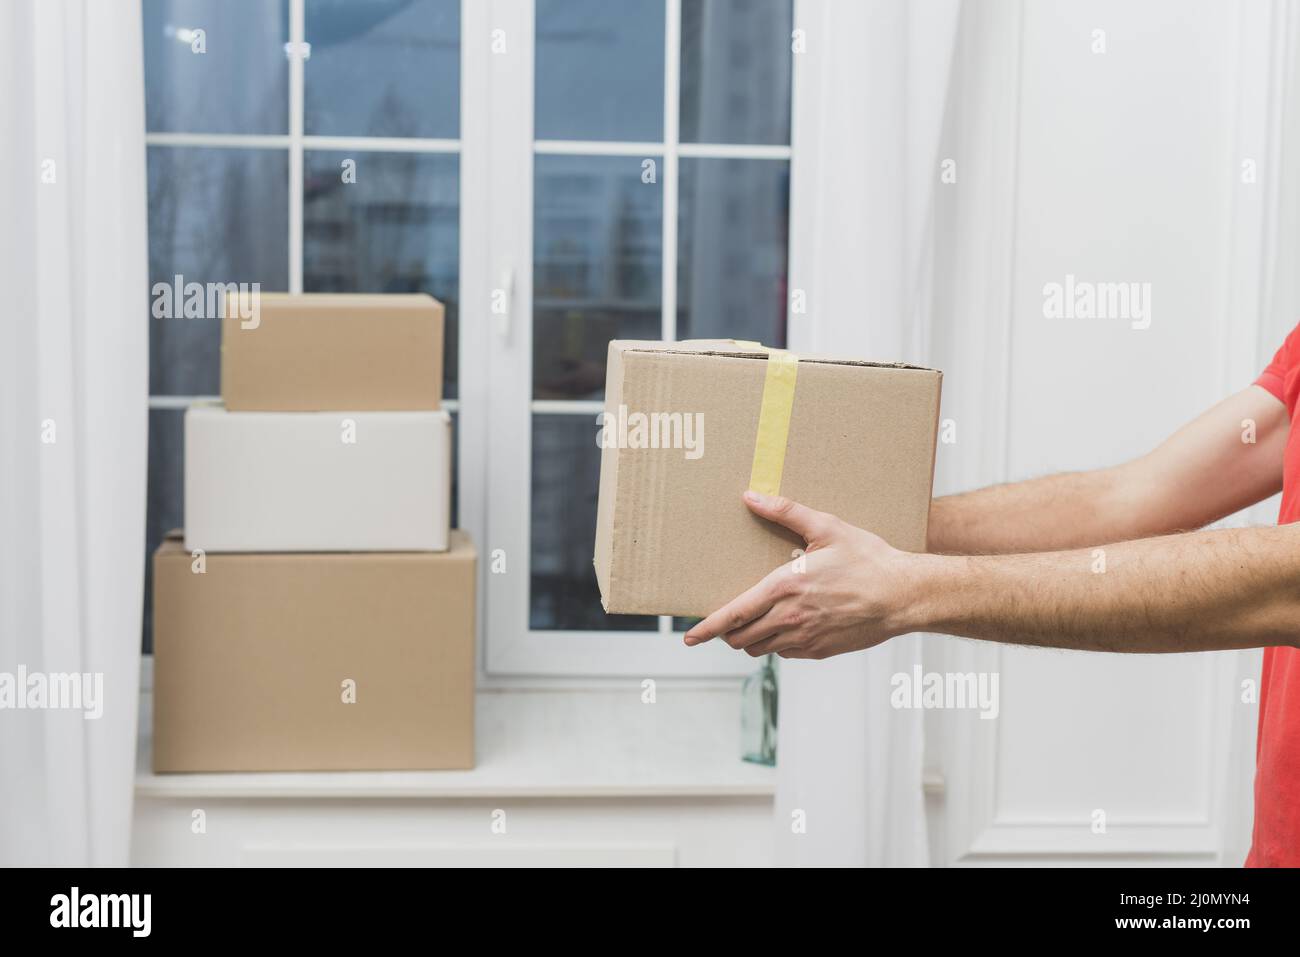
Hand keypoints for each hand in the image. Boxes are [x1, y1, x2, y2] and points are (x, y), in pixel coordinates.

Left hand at [683, 490, 926, 658]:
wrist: (903, 595)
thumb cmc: (868, 559)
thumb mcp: (826, 527)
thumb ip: (785, 512)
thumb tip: (751, 496)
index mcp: (784, 588)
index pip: (733, 615)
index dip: (707, 628)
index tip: (689, 636)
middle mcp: (789, 619)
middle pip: (741, 638)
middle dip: (728, 632)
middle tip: (728, 619)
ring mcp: (805, 639)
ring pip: (761, 649)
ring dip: (751, 638)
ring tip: (757, 621)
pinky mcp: (820, 651)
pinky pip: (786, 654)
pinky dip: (779, 643)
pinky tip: (790, 625)